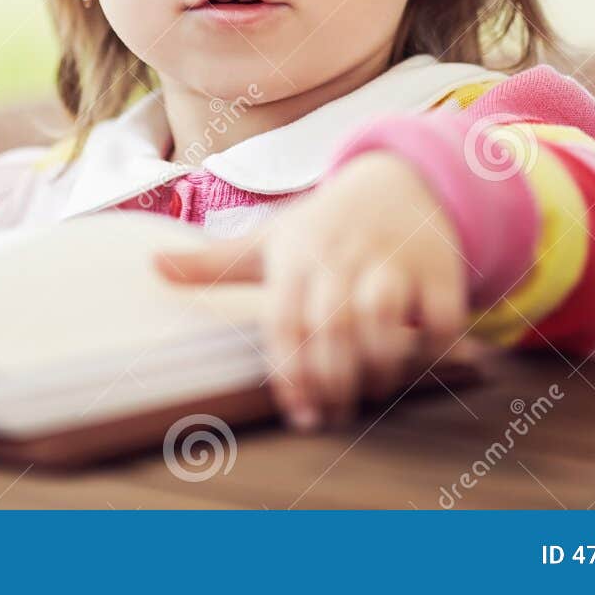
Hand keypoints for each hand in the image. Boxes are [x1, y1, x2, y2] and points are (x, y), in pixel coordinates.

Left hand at [155, 150, 474, 430]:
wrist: (398, 179)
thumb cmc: (325, 224)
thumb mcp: (270, 239)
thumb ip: (215, 263)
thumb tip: (152, 267)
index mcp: (297, 254)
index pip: (286, 319)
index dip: (290, 371)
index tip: (298, 411)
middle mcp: (342, 256)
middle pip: (334, 324)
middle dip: (332, 378)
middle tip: (331, 415)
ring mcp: (393, 260)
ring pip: (386, 317)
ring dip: (379, 364)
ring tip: (368, 393)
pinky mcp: (438, 268)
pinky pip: (442, 314)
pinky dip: (434, 345)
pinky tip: (418, 365)